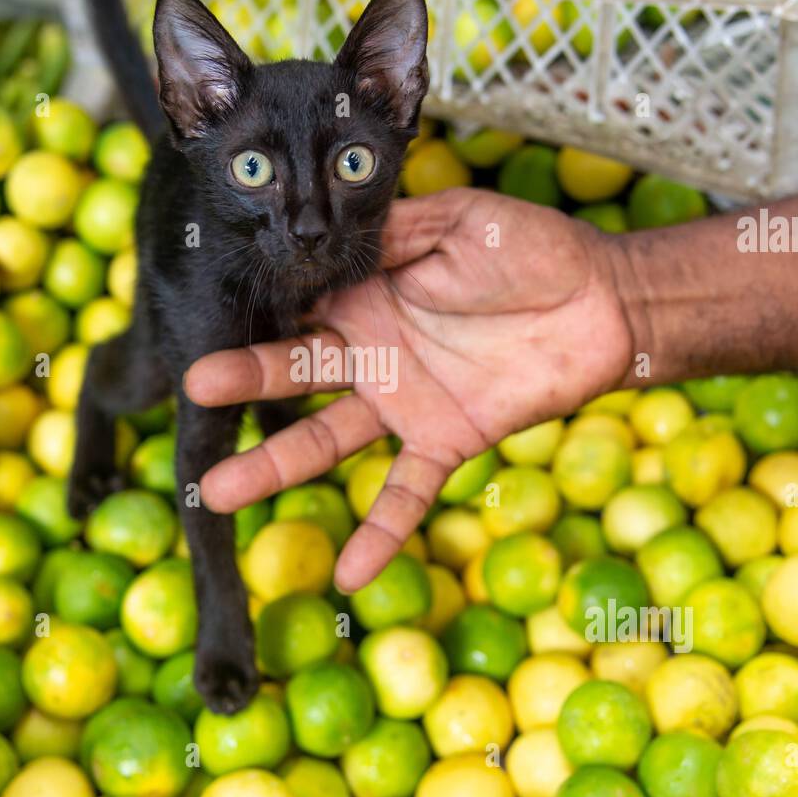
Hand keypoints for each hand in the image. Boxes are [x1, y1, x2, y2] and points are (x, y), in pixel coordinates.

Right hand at [183, 187, 635, 590]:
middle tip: (191, 392)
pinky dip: (380, 534)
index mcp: (367, 295)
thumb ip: (395, 230)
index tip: (206, 321)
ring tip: (220, 494)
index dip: (255, 317)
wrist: (606, 300)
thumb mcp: (458, 219)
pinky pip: (406, 494)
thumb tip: (328, 235)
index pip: (297, 308)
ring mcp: (405, 403)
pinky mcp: (447, 441)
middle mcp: (372, 353)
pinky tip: (349, 577)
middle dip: (242, 383)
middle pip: (294, 374)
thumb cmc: (532, 249)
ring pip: (328, 441)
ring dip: (277, 467)